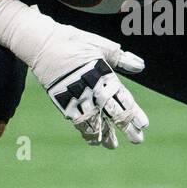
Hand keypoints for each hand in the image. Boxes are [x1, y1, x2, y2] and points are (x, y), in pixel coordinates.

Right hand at [0, 0, 149, 147]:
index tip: (143, 125)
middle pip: (110, 111)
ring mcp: (75, 95)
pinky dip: (84, 130)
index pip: (121, 97)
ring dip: (104, 134)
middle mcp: (90, 87)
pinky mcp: (62, 100)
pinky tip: (93, 139)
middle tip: (137, 140)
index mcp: (102, 74)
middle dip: (124, 126)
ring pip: (93, 120)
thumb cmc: (74, 42)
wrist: (43, 44)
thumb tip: (140, 66)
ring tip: (113, 145)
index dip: (132, 112)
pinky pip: (75, 120)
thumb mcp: (101, 46)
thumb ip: (121, 58)